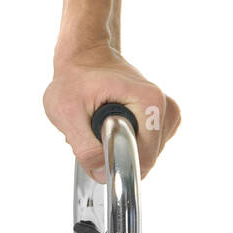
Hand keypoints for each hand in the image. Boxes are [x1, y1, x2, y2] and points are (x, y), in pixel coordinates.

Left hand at [42, 47, 180, 180]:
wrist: (83, 57)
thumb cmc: (74, 78)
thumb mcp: (67, 112)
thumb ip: (85, 147)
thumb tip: (103, 176)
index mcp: (150, 102)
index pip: (143, 157)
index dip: (118, 164)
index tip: (96, 155)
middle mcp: (165, 108)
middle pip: (144, 158)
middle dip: (115, 154)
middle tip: (91, 132)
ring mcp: (165, 115)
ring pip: (143, 156)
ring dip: (117, 148)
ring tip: (98, 125)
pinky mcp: (160, 121)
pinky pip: (142, 148)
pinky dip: (123, 143)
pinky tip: (109, 125)